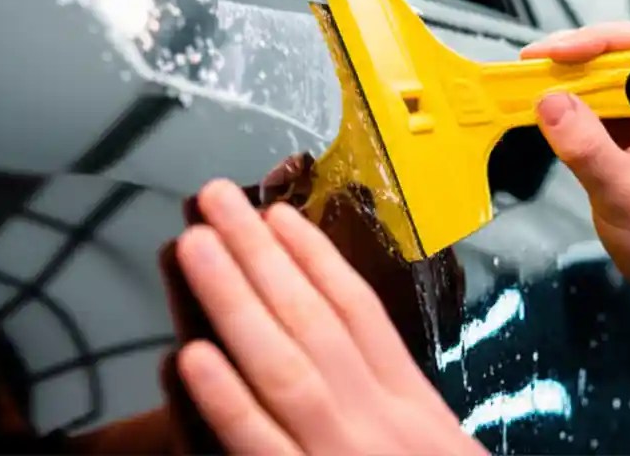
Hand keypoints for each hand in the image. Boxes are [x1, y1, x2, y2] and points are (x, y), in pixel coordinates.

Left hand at [168, 180, 483, 454]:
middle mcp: (381, 423)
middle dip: (259, 255)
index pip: (359, 313)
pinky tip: (192, 357)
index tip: (279, 214)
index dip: (314, 258)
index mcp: (413, 408)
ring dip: (236, 300)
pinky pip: (264, 450)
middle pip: (313, 321)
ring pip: (284, 366)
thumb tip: (348, 349)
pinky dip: (228, 403)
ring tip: (196, 242)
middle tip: (215, 199)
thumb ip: (395, 404)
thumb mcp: (437, 448)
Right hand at [521, 22, 629, 300]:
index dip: (598, 40)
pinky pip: (592, 106)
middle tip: (529, 64)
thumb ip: (586, 147)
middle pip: (617, 54)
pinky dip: (565, 104)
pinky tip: (538, 108)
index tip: (556, 54)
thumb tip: (548, 102)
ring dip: (564, 78)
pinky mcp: (626, 135)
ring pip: (601, 78)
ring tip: (526, 82)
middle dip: (572, 55)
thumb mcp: (624, 192)